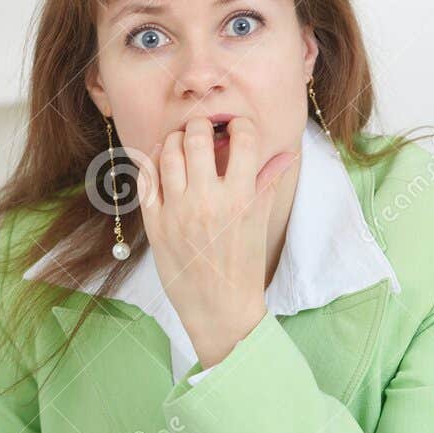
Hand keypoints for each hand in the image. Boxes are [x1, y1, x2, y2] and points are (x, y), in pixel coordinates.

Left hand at [135, 115, 298, 367]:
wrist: (219, 307)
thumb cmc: (243, 265)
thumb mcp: (259, 222)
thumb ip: (268, 182)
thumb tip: (287, 153)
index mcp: (241, 198)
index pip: (242, 138)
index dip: (240, 125)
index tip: (237, 128)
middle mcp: (207, 201)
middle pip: (197, 138)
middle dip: (201, 125)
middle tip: (203, 130)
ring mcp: (177, 212)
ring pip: (167, 152)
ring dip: (174, 139)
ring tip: (182, 141)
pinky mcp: (155, 224)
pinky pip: (146, 178)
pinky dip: (152, 161)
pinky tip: (161, 160)